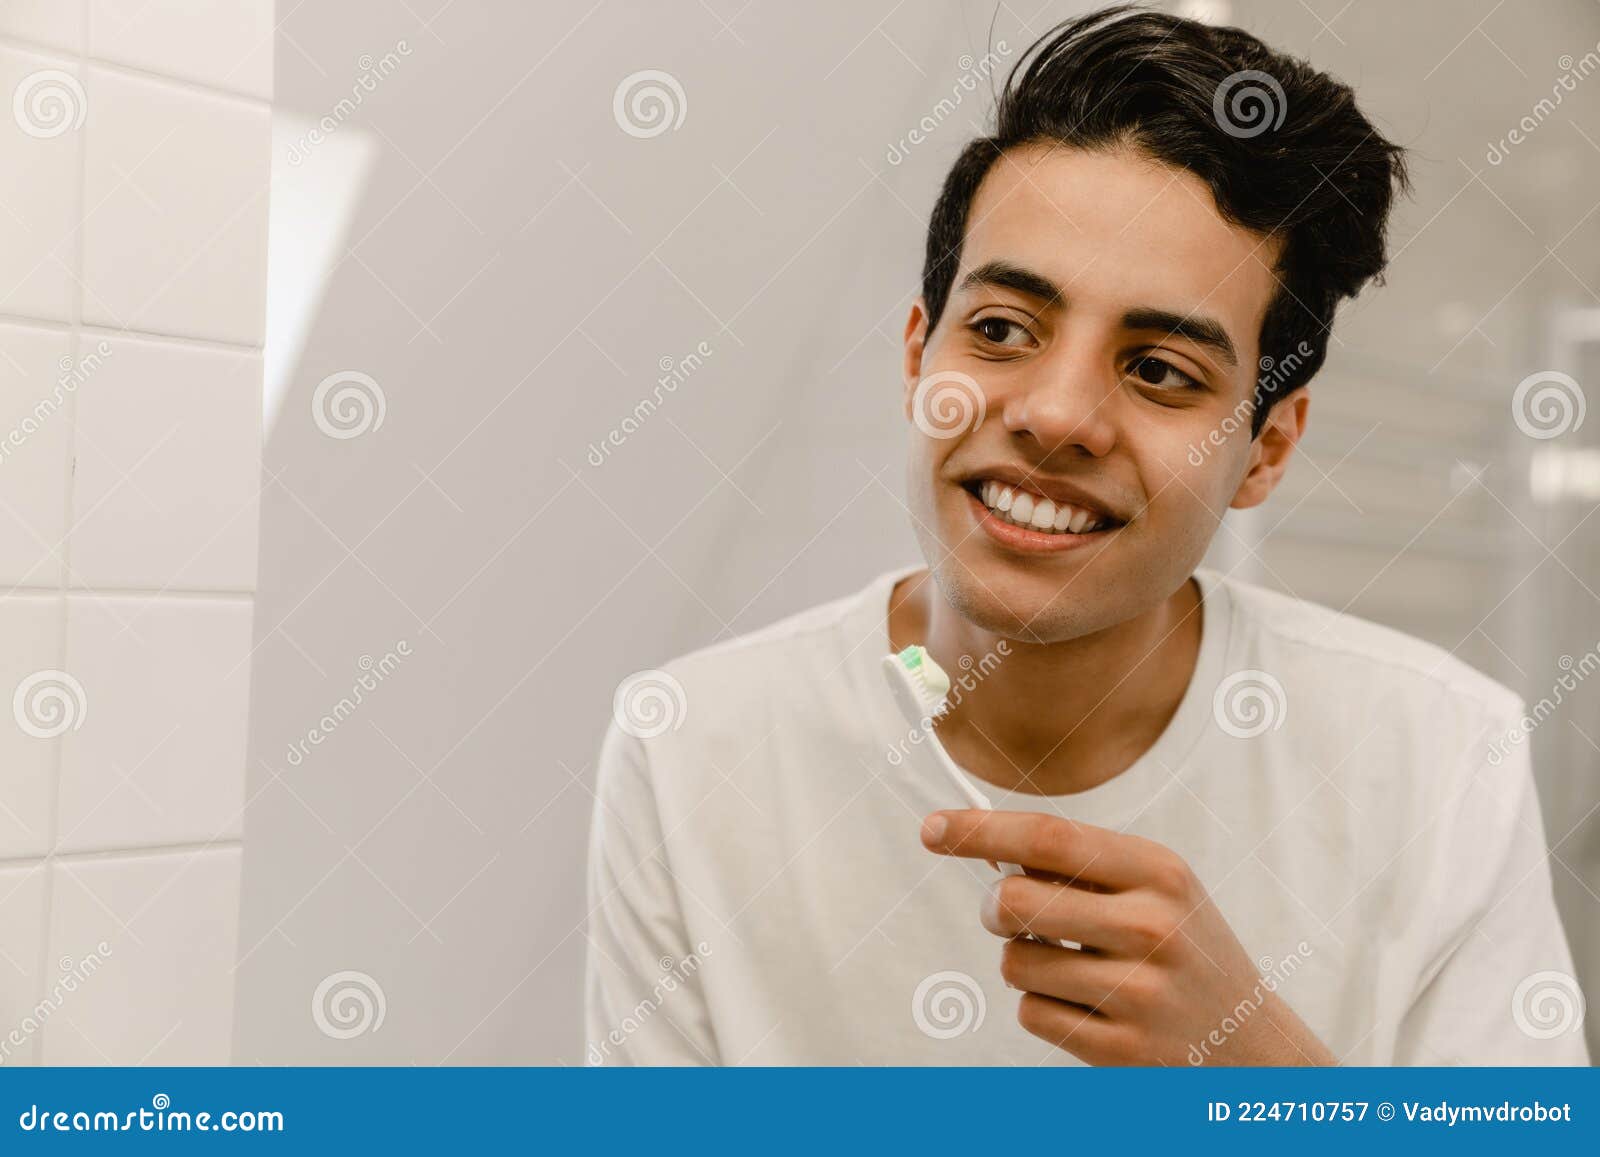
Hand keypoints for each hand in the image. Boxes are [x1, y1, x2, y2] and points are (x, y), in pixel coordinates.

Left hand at [920, 809, 1334, 1065]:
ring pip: (1016, 963)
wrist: (1252, 1045)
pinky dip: (1044, 1008)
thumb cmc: (1184, 948)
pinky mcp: (1121, 1049)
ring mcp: (1138, 992)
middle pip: (1016, 901)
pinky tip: (1089, 1007)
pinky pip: (1033, 1014)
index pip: (1048, 837)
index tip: (932, 829)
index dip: (979, 830)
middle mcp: (1152, 926)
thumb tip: (987, 849)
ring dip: (1025, 963)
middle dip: (997, 909)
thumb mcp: (1155, 886)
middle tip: (1013, 915)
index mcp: (1158, 871)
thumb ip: (1079, 863)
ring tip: (1072, 966)